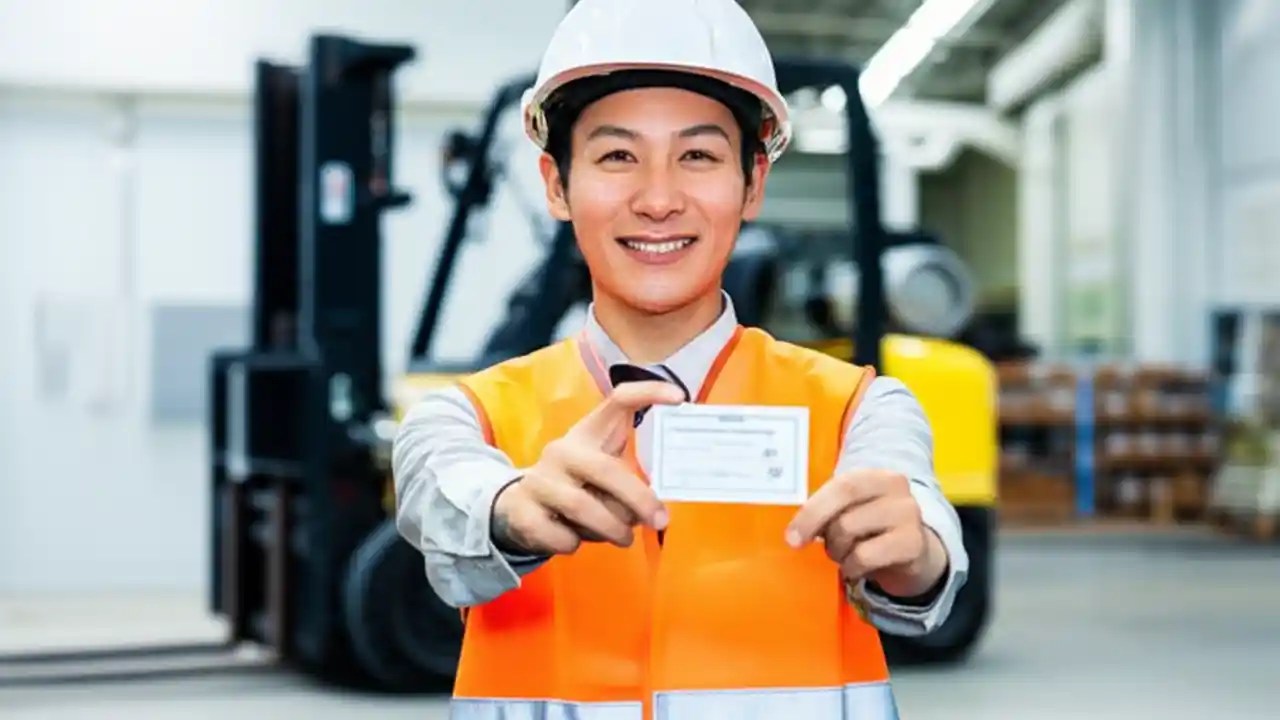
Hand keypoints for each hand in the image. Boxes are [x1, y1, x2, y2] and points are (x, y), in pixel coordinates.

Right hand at [491, 381, 682, 555]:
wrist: (516, 507)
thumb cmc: (573, 487)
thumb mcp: (597, 473)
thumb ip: (625, 480)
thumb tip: (656, 511)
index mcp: (586, 434)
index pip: (618, 401)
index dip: (648, 393)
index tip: (679, 397)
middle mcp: (561, 451)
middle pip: (606, 469)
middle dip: (638, 499)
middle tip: (659, 520)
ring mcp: (538, 480)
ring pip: (584, 507)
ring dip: (611, 529)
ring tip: (622, 537)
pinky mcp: (523, 512)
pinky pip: (562, 536)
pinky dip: (576, 544)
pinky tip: (574, 538)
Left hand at [785, 470, 946, 598]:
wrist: (914, 554)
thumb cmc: (871, 530)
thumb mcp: (851, 512)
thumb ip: (827, 509)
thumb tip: (794, 526)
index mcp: (876, 475)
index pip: (841, 484)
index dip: (812, 509)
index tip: (791, 534)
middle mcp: (896, 488)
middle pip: (844, 502)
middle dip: (814, 524)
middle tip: (798, 544)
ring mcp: (908, 514)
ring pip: (850, 530)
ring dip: (835, 549)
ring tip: (841, 554)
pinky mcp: (913, 543)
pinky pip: (865, 556)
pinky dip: (851, 566)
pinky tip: (856, 567)